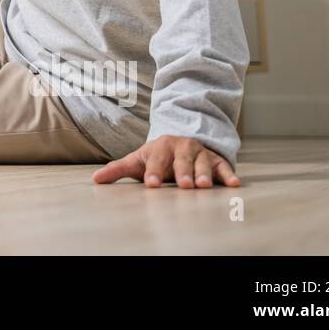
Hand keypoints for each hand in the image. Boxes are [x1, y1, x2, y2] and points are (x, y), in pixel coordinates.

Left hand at [92, 135, 240, 187]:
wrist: (180, 143)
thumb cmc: (156, 158)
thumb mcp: (137, 161)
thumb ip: (117, 170)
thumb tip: (94, 180)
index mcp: (160, 147)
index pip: (155, 160)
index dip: (153, 172)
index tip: (152, 184)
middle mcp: (181, 148)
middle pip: (181, 160)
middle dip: (182, 172)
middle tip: (184, 185)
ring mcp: (199, 153)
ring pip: (202, 163)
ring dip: (204, 174)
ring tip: (203, 186)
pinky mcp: (216, 160)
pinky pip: (223, 166)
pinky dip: (228, 175)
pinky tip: (234, 184)